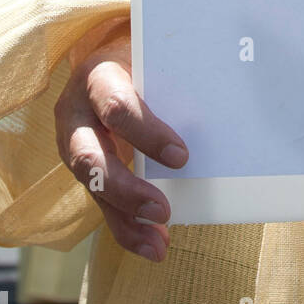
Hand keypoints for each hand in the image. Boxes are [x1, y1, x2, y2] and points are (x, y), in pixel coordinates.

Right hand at [54, 17, 188, 262]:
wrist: (106, 61)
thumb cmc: (141, 61)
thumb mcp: (151, 60)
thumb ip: (172, 81)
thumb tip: (229, 101)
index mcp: (97, 77)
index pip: (116, 106)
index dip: (146, 132)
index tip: (181, 156)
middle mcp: (75, 114)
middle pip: (89, 157)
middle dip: (126, 189)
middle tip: (163, 210)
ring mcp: (73, 144)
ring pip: (91, 187)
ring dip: (126, 219)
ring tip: (158, 243)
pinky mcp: (82, 171)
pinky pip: (99, 205)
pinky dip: (126, 228)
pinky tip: (153, 243)